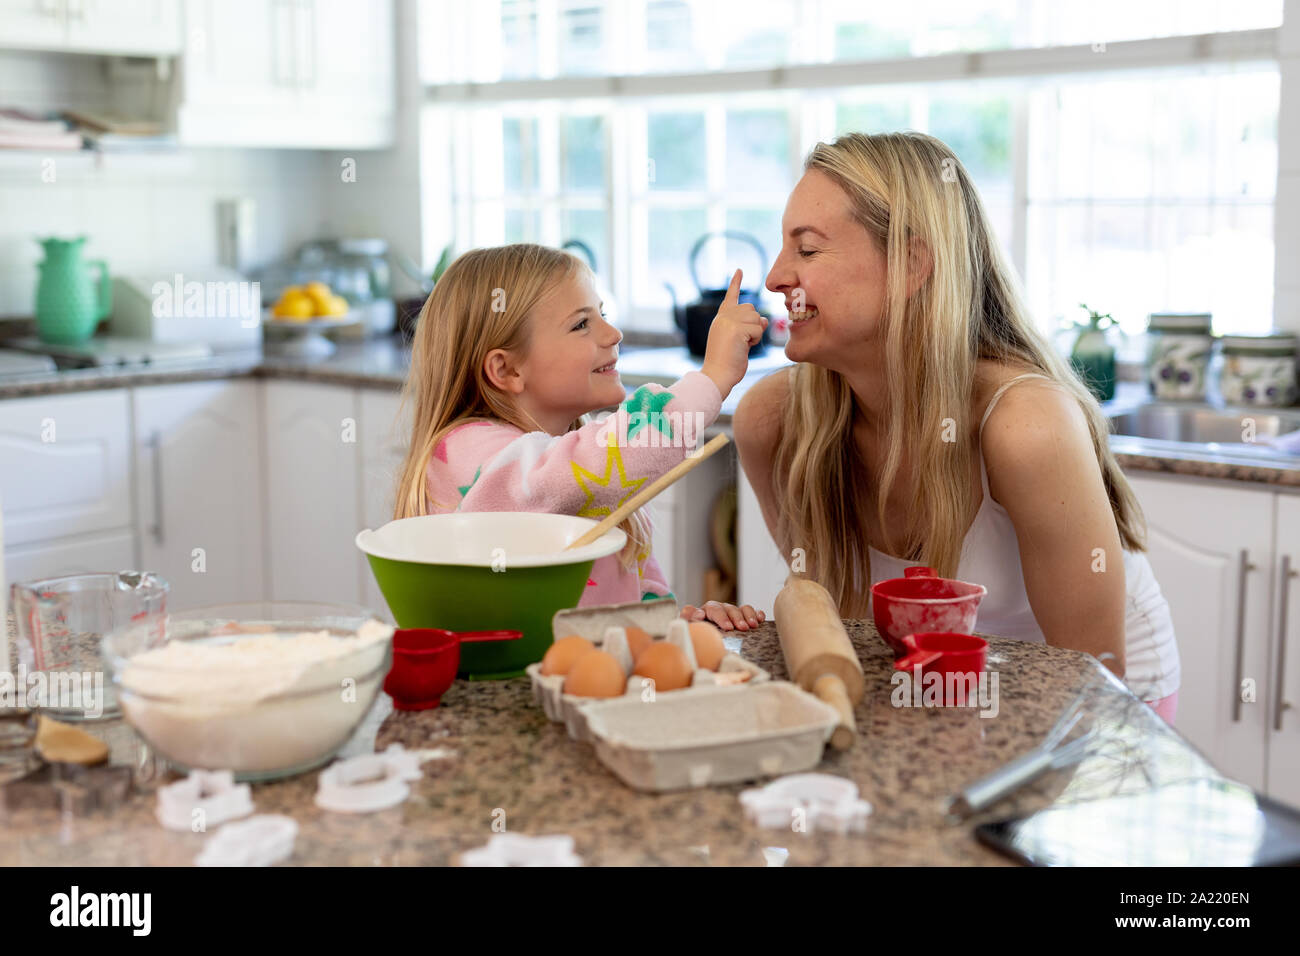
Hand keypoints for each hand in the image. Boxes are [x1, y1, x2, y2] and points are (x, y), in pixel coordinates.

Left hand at [679, 601, 766, 631]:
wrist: (702, 642)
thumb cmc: (695, 636)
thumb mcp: (689, 628)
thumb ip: (689, 619)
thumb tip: (698, 614)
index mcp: (706, 611)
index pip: (714, 609)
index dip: (721, 617)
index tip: (728, 627)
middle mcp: (720, 609)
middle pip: (729, 609)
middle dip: (736, 617)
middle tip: (742, 628)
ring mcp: (732, 613)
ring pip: (741, 608)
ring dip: (747, 616)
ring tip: (752, 626)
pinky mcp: (742, 617)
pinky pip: (751, 612)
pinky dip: (756, 614)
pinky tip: (760, 620)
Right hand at [700, 269, 767, 399]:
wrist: (717, 375)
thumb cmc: (727, 362)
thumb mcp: (738, 341)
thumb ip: (748, 327)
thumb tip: (763, 319)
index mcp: (721, 319)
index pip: (730, 297)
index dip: (736, 283)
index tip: (739, 271)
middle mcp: (723, 317)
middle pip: (751, 309)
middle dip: (753, 324)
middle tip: (743, 341)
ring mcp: (729, 321)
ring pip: (756, 318)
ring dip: (755, 333)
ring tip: (742, 345)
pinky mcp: (736, 329)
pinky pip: (757, 329)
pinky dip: (755, 340)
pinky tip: (743, 348)